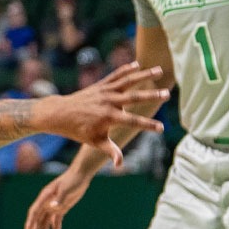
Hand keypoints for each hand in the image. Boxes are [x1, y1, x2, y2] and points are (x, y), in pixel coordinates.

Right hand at [25, 165, 90, 228]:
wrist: (81, 175)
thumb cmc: (72, 180)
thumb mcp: (66, 189)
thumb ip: (60, 198)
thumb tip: (53, 207)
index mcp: (45, 197)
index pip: (35, 211)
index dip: (30, 222)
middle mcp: (47, 202)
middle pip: (39, 219)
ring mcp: (54, 205)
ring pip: (46, 222)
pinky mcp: (62, 208)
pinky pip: (56, 221)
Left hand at [30, 62, 167, 167]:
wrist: (60, 114)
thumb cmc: (79, 131)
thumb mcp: (95, 141)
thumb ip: (110, 151)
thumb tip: (120, 164)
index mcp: (109, 117)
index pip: (133, 122)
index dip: (148, 125)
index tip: (161, 128)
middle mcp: (109, 102)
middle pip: (134, 97)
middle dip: (151, 95)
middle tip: (167, 93)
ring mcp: (105, 91)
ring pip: (128, 81)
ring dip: (144, 75)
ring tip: (159, 70)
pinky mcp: (101, 85)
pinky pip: (116, 76)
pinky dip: (126, 70)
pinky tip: (137, 64)